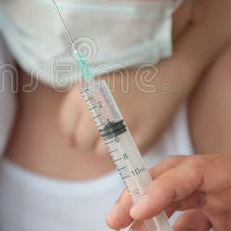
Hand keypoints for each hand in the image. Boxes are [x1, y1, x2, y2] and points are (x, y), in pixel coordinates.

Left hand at [58, 68, 178, 154]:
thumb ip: (77, 111)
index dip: (75, 130)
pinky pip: (122, 156)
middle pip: (82, 141)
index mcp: (83, 92)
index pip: (66, 126)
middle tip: (106, 128)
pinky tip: (132, 131)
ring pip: (100, 152)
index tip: (87, 127)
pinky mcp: (140, 135)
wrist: (163, 74)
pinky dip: (125, 148)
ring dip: (108, 145)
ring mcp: (120, 122)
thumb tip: (69, 145)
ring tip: (120, 128)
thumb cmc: (126, 79)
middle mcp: (98, 107)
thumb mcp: (94, 84)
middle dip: (90, 140)